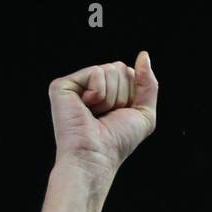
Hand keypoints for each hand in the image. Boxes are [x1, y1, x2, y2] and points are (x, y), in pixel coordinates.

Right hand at [47, 52, 157, 173]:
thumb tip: (144, 55)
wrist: (97, 156)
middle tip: (108, 115)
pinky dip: (99, 93)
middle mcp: (91, 86)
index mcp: (108, 92)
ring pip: (109, 69)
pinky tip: (87, 108)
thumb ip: (148, 84)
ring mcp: (76, 85)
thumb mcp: (144, 113)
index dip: (132, 96)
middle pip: (120, 68)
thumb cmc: (118, 142)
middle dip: (122, 95)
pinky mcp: (63, 85)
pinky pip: (96, 72)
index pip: (129, 73)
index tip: (120, 115)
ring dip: (111, 98)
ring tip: (97, 114)